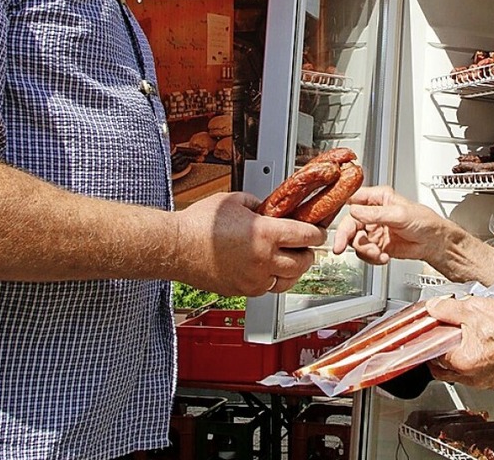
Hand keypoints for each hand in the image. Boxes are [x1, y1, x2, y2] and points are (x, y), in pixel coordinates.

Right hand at [176, 192, 326, 295]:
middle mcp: (263, 260)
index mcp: (266, 234)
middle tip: (306, 246)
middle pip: (303, 262)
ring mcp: (253, 279)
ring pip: (288, 281)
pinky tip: (269, 269)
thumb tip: (273, 209)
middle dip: (308, 253)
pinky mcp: (242, 291)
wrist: (175, 246)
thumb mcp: (236, 201)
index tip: (318, 230)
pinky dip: (273, 279)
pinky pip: (268, 288)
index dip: (317, 232)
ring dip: (294, 270)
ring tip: (291, 259)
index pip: (307, 236)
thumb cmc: (199, 223)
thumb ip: (260, 205)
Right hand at [331, 185, 450, 264]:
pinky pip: (364, 253)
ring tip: (377, 253)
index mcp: (378, 198)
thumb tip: (354, 210)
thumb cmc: (425, 222)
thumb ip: (376, 214)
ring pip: (355, 241)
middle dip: (346, 236)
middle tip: (341, 247)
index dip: (342, 207)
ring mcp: (374, 230)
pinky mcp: (376, 246)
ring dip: (364, 250)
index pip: (353, 199)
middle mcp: (373, 213)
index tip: (333, 217)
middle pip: (349, 223)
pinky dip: (371, 258)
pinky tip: (383, 257)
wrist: (434, 244)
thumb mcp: (400, 214)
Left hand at [424, 296, 493, 389]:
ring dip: (454, 355)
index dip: (430, 338)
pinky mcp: (491, 380)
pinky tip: (475, 343)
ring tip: (461, 336)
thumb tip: (432, 308)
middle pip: (441, 367)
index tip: (431, 330)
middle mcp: (471, 377)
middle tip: (442, 333)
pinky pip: (471, 373)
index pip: (432, 353)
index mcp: (462, 362)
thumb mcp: (472, 308)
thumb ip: (446, 308)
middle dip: (439, 349)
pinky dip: (468, 360)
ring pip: (456, 371)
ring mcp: (482, 381)